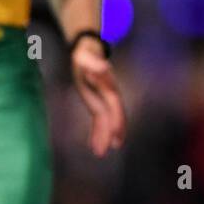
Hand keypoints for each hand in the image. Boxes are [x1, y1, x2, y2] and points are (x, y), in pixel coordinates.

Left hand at [71, 39, 125, 156]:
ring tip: (101, 153)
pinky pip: (98, 120)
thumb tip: (104, 66)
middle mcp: (109, 94)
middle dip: (114, 131)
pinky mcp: (96, 103)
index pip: (114, 103)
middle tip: (114, 146)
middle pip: (113, 115)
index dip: (117, 117)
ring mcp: (103, 100)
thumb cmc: (85, 53)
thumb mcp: (85, 55)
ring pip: (106, 121)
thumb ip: (93, 62)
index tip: (118, 131)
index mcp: (108, 84)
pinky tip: (95, 146)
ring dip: (106, 136)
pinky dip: (98, 133)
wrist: (87, 51)